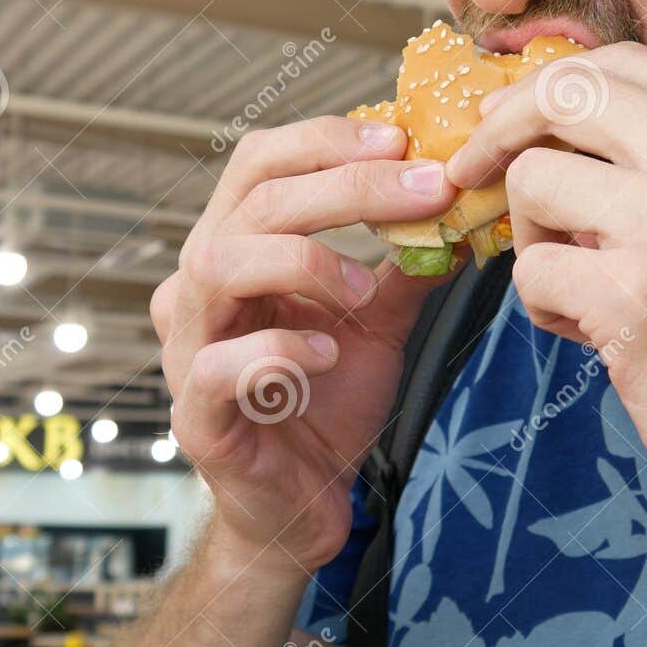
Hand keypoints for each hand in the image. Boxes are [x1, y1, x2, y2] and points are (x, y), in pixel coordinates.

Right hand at [151, 116, 458, 574]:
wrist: (301, 506)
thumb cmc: (325, 405)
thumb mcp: (377, 324)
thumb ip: (404, 268)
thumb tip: (457, 207)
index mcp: (235, 250)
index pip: (260, 163)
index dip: (326, 140)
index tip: (403, 140)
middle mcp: (199, 289)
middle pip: (254, 201)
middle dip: (347, 186)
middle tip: (426, 189)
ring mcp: (188, 350)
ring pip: (220, 265)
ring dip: (305, 259)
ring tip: (364, 285)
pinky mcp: (196, 415)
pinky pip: (221, 365)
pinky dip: (279, 350)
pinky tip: (326, 357)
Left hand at [446, 42, 646, 561]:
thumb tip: (543, 121)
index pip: (612, 62)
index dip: (539, 92)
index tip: (503, 128)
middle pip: (560, 94)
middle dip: (499, 137)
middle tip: (475, 179)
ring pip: (530, 181)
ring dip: (534, 243)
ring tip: (585, 293)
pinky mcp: (633, 294)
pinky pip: (529, 272)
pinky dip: (547, 312)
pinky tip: (601, 341)